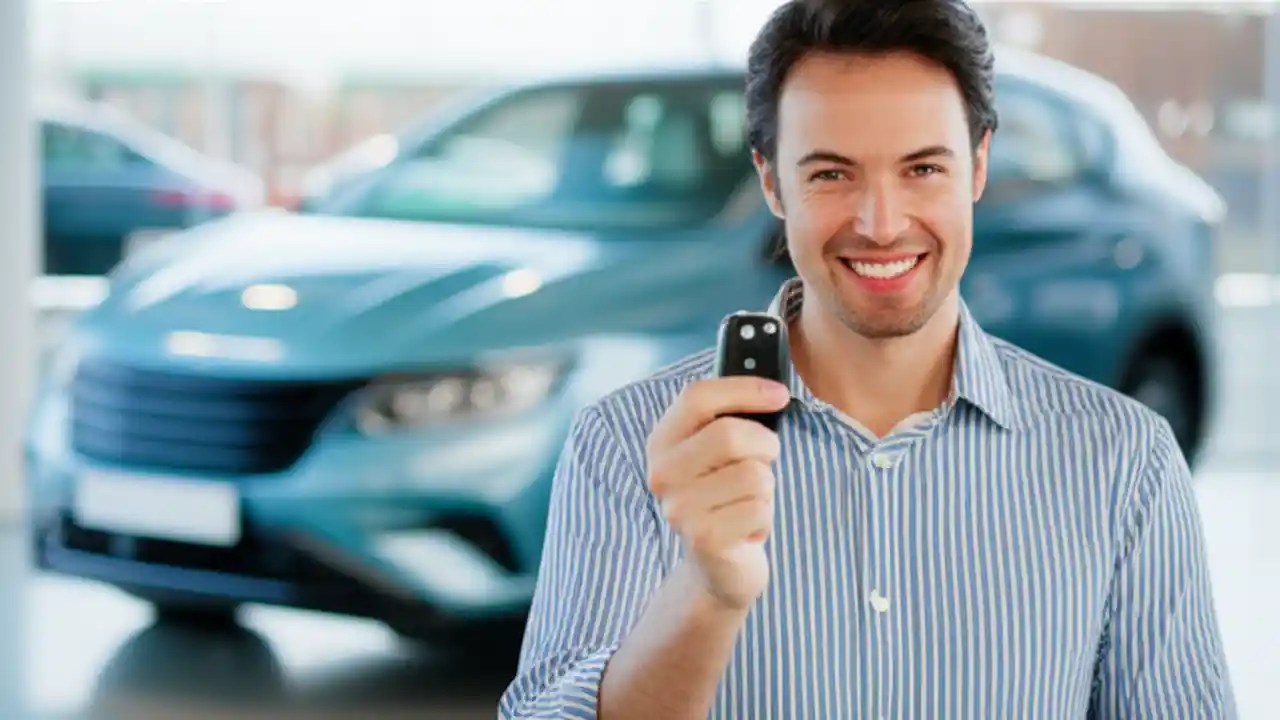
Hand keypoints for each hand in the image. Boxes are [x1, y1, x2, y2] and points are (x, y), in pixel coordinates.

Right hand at [645, 376, 789, 610]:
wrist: (717, 567)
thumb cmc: (727, 498)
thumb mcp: (720, 454)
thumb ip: (731, 417)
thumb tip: (772, 389)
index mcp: (662, 442)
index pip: (697, 396)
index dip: (744, 388)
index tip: (779, 394)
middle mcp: (661, 473)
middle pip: (730, 434)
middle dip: (765, 446)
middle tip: (764, 463)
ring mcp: (679, 508)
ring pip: (754, 474)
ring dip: (766, 488)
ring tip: (748, 503)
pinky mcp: (703, 538)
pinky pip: (760, 508)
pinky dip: (765, 518)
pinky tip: (746, 528)